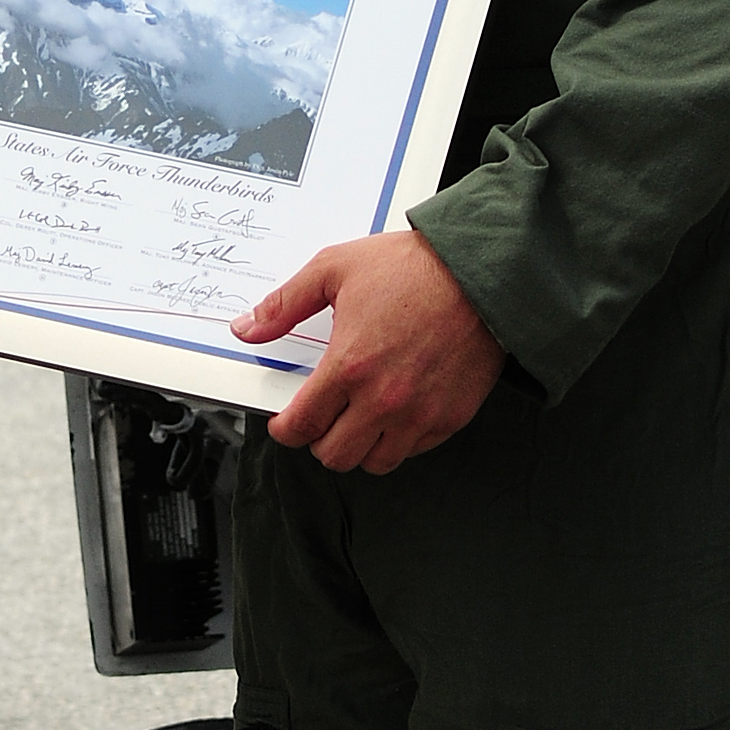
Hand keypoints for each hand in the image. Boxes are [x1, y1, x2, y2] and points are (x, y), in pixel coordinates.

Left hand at [234, 226, 504, 473]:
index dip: (285, 429)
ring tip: (358, 421)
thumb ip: (285, 304)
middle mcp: (383, 400)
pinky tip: (394, 414)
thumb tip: (248, 328)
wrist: (481, 272)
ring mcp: (419, 414)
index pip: (302, 426)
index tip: (286, 423)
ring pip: (375, 462)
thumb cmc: (415, 267)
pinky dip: (398, 440)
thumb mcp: (335, 268)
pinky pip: (414, 450)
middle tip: (322, 419)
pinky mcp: (450, 417)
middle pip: (335, 455)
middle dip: (320, 440)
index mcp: (349, 366)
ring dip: (359, 447)